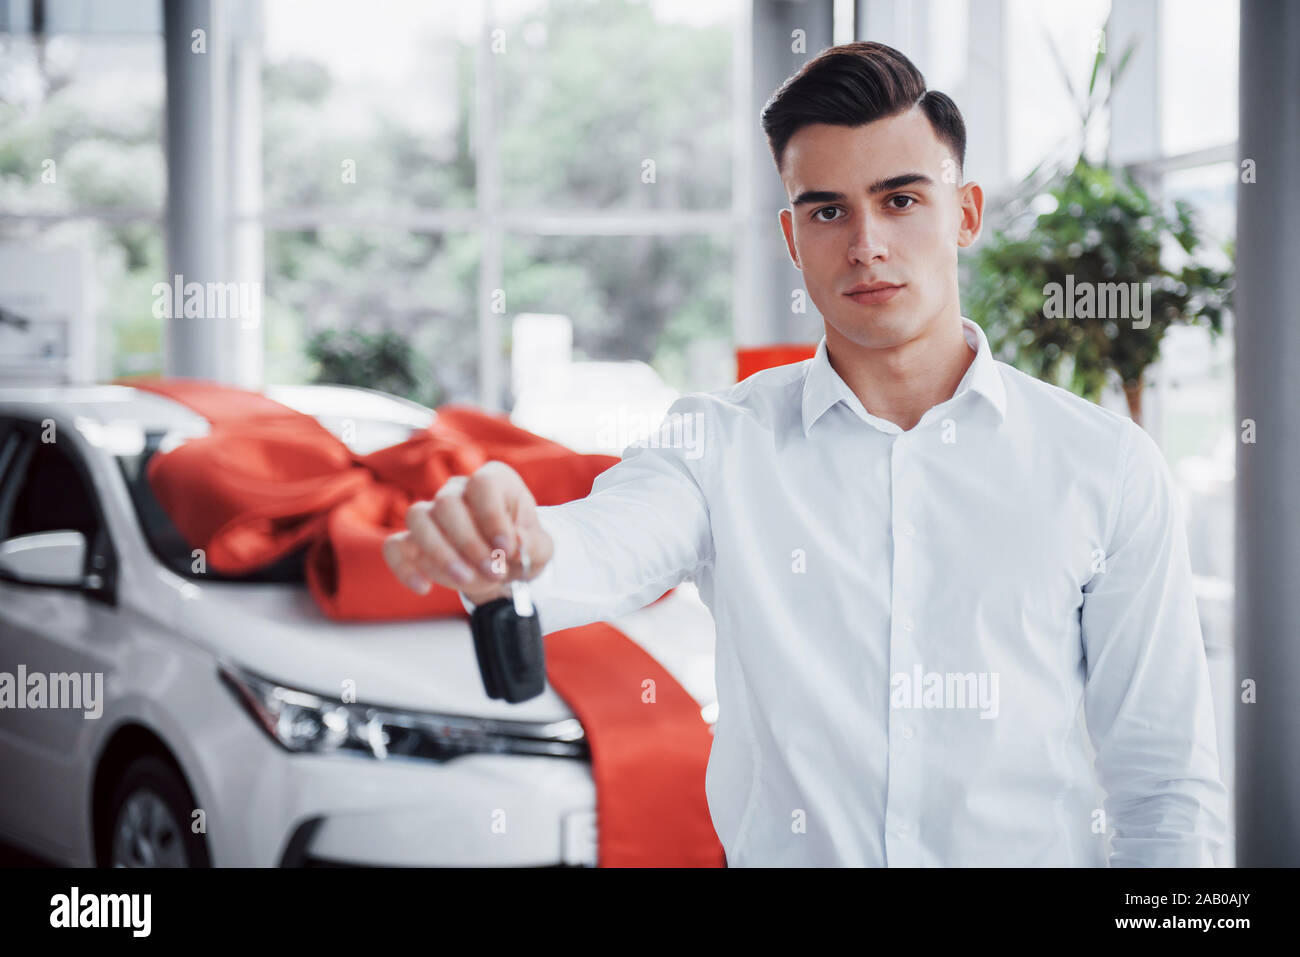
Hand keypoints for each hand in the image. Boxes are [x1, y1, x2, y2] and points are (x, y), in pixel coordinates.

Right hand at [383, 461, 553, 604]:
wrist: (503, 568)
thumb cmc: (522, 549)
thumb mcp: (540, 549)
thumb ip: (533, 544)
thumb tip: (516, 542)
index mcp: (493, 481)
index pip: (482, 484)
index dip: (492, 517)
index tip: (507, 549)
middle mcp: (458, 490)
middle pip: (447, 503)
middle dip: (470, 544)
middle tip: (493, 572)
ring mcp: (432, 512)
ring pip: (417, 517)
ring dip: (440, 553)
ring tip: (465, 580)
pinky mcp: (413, 540)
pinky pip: (394, 546)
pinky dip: (404, 568)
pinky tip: (424, 588)